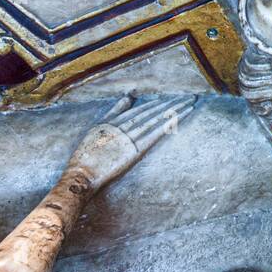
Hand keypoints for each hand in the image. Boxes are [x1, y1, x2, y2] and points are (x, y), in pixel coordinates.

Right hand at [66, 95, 196, 191]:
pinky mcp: (134, 151)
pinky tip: (178, 119)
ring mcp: (128, 138)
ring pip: (155, 120)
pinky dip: (166, 126)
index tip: (172, 98)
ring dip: (173, 112)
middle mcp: (122, 127)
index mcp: (112, 122)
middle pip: (151, 112)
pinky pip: (153, 135)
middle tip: (188, 96)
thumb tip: (128, 96)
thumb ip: (114, 112)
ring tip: (189, 104)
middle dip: (171, 104)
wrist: (82, 175)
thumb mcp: (97, 128)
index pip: (140, 110)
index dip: (157, 103)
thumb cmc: (86, 157)